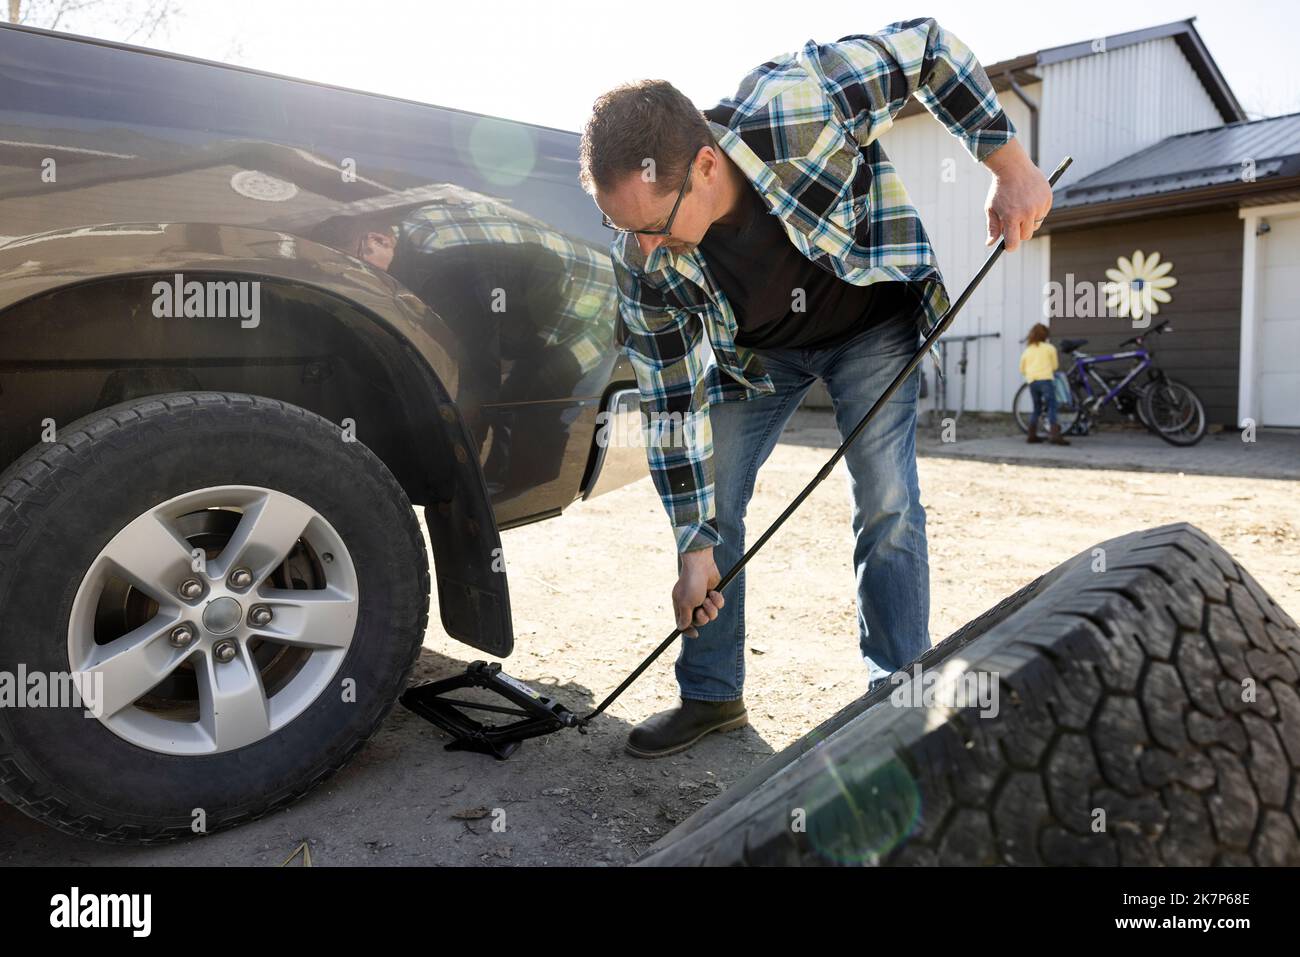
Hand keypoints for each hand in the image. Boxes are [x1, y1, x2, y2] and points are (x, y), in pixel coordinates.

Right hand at [673, 547, 724, 637]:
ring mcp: (703, 599)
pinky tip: (713, 591)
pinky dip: (717, 600)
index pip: (683, 623)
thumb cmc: (691, 584)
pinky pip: (718, 605)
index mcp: (680, 606)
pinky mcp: (713, 594)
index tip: (696, 634)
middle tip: (702, 609)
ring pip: (711, 614)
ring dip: (711, 608)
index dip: (688, 630)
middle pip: (699, 621)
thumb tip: (681, 628)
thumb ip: (685, 618)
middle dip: (703, 617)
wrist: (701, 565)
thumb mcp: (685, 603)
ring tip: (708, 598)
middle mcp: (691, 603)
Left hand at [982, 138, 1052, 252]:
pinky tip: (1029, 199)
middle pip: (1026, 236)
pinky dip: (1037, 211)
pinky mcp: (1047, 199)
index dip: (1010, 246)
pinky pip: (1043, 213)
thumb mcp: (991, 208)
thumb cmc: (999, 189)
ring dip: (1029, 222)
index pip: (1014, 242)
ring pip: (1036, 225)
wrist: (1013, 166)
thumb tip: (990, 244)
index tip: (1008, 245)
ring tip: (1020, 207)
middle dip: (1019, 233)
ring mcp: (1039, 205)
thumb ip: (992, 227)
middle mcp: (1027, 212)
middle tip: (1013, 222)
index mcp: (1011, 217)